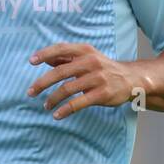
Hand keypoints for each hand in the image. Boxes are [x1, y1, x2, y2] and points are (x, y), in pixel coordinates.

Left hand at [27, 42, 143, 118]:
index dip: (45, 54)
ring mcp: (97, 78)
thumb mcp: (88, 58)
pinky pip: (78, 103)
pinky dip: (65, 110)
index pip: (61, 49)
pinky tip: (57, 115)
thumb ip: (67, 58)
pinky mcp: (102, 94)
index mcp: (85, 51)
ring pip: (67, 89)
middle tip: (31, 92)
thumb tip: (46, 60)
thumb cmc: (104, 68)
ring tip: (46, 105)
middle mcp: (91, 62)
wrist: (132, 79)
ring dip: (52, 99)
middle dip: (42, 83)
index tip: (31, 61)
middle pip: (60, 72)